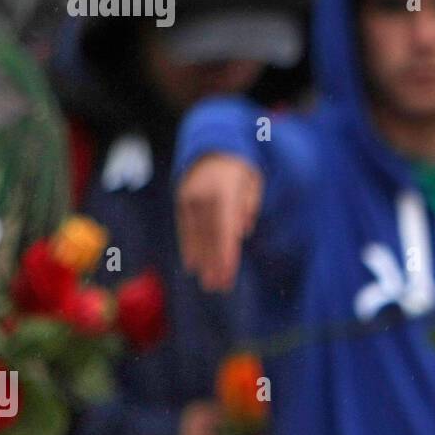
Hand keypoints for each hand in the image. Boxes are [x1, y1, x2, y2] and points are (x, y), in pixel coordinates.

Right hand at [177, 153, 262, 292]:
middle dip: (214, 263)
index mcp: (224, 192)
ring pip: (196, 236)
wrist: (212, 147)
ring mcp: (189, 199)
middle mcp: (203, 197)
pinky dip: (190, 247)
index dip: (225, 253)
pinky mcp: (181, 202)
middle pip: (209, 236)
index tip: (226, 274)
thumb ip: (250, 204)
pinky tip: (193, 265)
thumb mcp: (253, 181)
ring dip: (202, 261)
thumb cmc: (241, 169)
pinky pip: (186, 229)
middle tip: (218, 287)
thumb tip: (242, 231)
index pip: (224, 229)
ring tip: (208, 283)